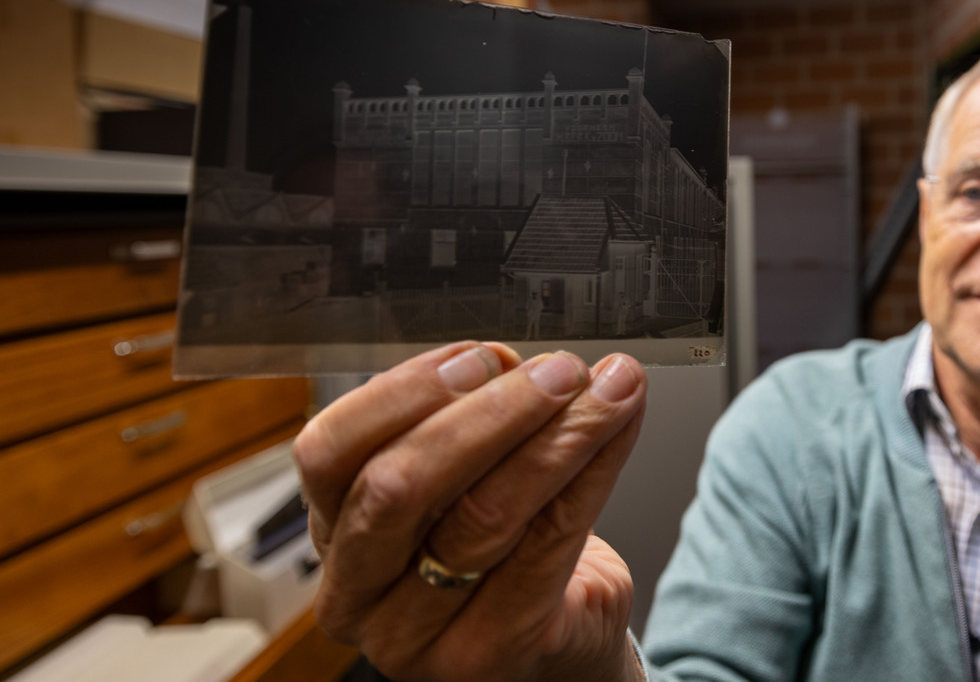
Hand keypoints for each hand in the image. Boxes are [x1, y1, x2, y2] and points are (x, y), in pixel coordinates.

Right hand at [293, 341, 647, 681]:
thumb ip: (470, 418)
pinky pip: (550, 542)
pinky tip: (620, 429)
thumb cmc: (498, 549)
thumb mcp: (461, 477)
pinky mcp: (492, 651)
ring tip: (612, 389)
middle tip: (560, 372)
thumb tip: (507, 362)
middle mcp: (356, 592)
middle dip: (491, 412)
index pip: (330, 451)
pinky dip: (596, 470)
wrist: (551, 640)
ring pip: (485, 514)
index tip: (481, 356)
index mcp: (332, 527)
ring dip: (561, 434)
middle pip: (400, 486)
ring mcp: (417, 635)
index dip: (406, 393)